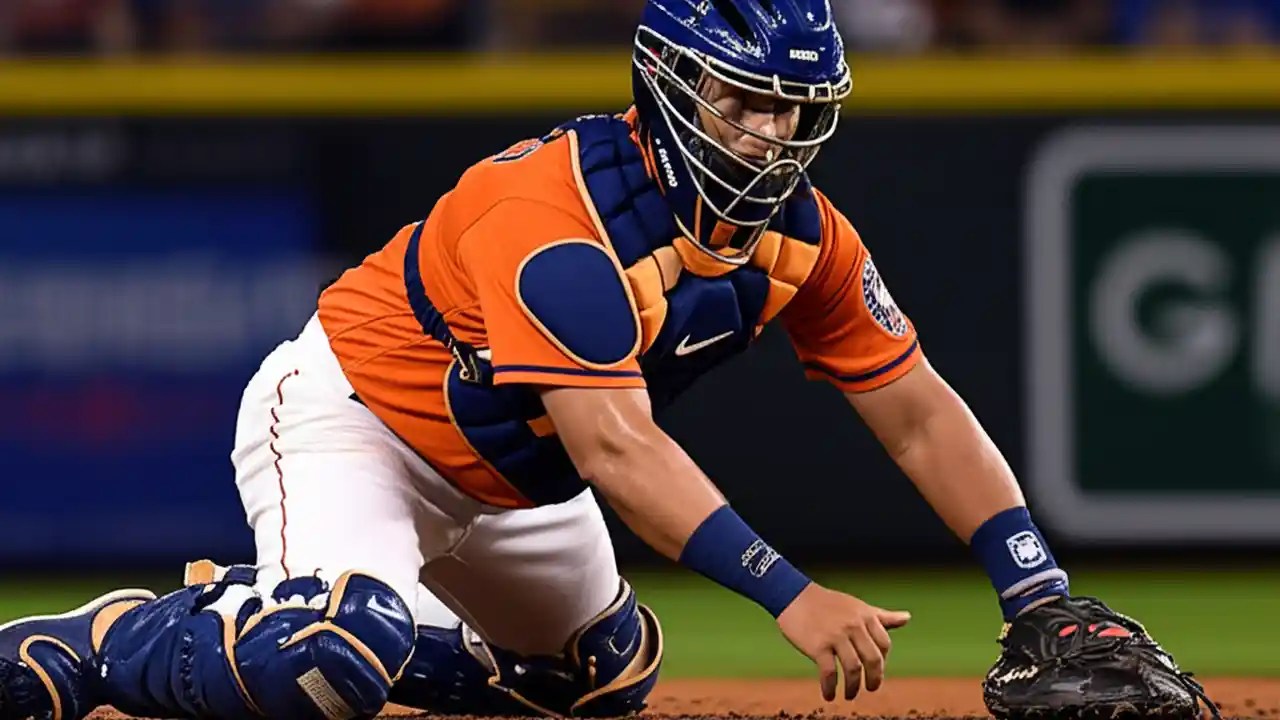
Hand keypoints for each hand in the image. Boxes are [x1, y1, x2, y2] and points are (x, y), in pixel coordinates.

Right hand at [776, 583, 910, 701]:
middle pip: (873, 659)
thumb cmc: (827, 603)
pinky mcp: (818, 646)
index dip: (882, 662)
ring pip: (853, 669)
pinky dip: (830, 687)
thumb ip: (882, 616)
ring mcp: (836, 636)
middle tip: (870, 688)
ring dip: (853, 687)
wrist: (794, 596)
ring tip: (850, 695)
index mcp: (865, 616)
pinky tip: (829, 694)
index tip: (875, 670)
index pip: (884, 645)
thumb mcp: (858, 607)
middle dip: (874, 679)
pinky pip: (829, 673)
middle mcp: (853, 626)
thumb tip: (907, 618)